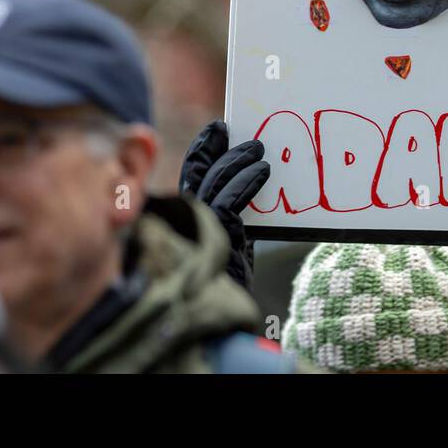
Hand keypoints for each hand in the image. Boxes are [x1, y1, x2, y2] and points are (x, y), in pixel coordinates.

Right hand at [179, 120, 269, 289]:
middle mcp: (187, 219)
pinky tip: (261, 172)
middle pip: (199, 173)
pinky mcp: (215, 236)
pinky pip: (231, 201)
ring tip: (258, 150)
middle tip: (232, 132)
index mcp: (186, 217)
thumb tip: (249, 178)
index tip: (217, 131)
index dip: (203, 151)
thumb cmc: (227, 278)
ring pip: (215, 182)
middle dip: (216, 149)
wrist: (220, 316)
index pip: (191, 175)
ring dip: (238, 161)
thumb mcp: (227, 239)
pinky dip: (246, 182)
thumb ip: (228, 212)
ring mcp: (198, 227)